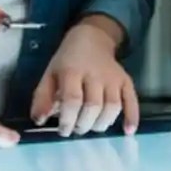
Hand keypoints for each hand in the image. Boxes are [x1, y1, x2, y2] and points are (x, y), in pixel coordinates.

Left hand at [30, 18, 139, 136]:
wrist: (91, 38)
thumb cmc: (67, 60)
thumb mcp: (50, 74)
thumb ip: (42, 97)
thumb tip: (38, 120)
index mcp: (72, 70)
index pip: (72, 99)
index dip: (68, 119)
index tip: (63, 130)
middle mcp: (95, 73)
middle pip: (93, 105)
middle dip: (84, 124)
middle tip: (77, 129)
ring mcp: (112, 77)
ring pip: (112, 106)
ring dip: (102, 123)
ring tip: (92, 127)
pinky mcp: (126, 80)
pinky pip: (132, 100)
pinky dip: (132, 117)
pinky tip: (127, 131)